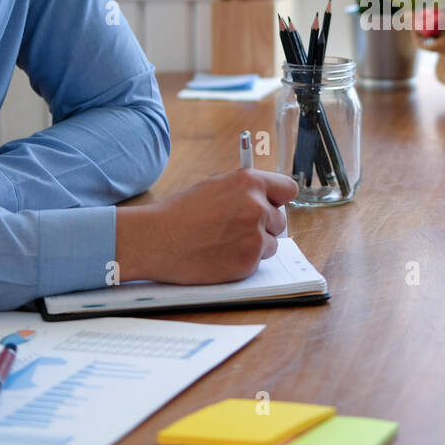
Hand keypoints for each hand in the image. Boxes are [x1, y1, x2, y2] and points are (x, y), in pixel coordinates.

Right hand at [116, 169, 296, 284]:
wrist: (157, 240)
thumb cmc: (180, 213)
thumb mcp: (215, 186)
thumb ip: (244, 190)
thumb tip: (266, 197)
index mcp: (250, 182)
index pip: (288, 189)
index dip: (279, 199)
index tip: (273, 205)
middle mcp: (258, 206)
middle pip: (281, 219)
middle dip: (265, 226)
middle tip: (238, 229)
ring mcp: (255, 235)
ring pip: (272, 243)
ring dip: (255, 245)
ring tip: (224, 243)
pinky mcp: (249, 260)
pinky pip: (258, 262)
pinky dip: (243, 261)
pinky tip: (220, 256)